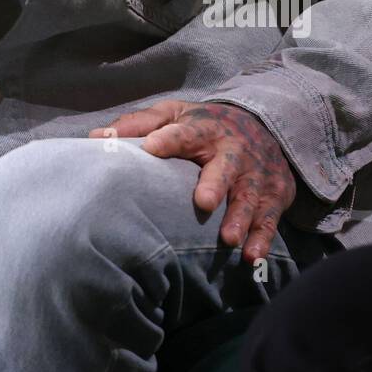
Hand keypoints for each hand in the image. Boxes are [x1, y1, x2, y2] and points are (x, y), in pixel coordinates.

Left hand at [89, 100, 296, 263]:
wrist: (264, 124)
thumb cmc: (203, 126)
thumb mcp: (173, 114)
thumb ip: (138, 125)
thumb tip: (96, 136)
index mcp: (203, 128)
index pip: (184, 132)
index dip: (169, 139)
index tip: (151, 148)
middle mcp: (233, 151)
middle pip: (224, 167)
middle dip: (215, 183)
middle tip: (202, 202)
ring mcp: (256, 174)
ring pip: (249, 197)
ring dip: (241, 218)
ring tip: (229, 240)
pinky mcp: (275, 195)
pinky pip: (270, 219)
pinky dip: (263, 238)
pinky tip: (252, 257)